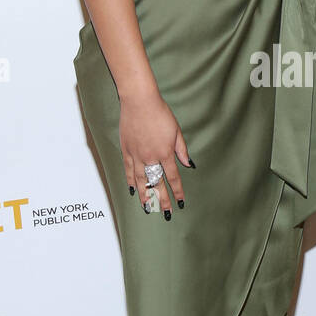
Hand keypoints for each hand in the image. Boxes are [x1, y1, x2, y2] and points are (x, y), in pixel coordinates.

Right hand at [119, 84, 192, 214]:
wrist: (139, 101)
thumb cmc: (160, 113)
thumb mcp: (176, 131)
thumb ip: (182, 150)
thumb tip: (188, 165)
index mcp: (165, 153)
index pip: (173, 178)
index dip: (177, 192)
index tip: (181, 202)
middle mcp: (150, 157)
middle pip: (157, 184)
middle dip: (162, 200)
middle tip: (166, 213)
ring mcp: (137, 155)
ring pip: (141, 181)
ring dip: (145, 196)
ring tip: (147, 208)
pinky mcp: (126, 150)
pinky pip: (129, 170)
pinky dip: (131, 181)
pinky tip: (133, 190)